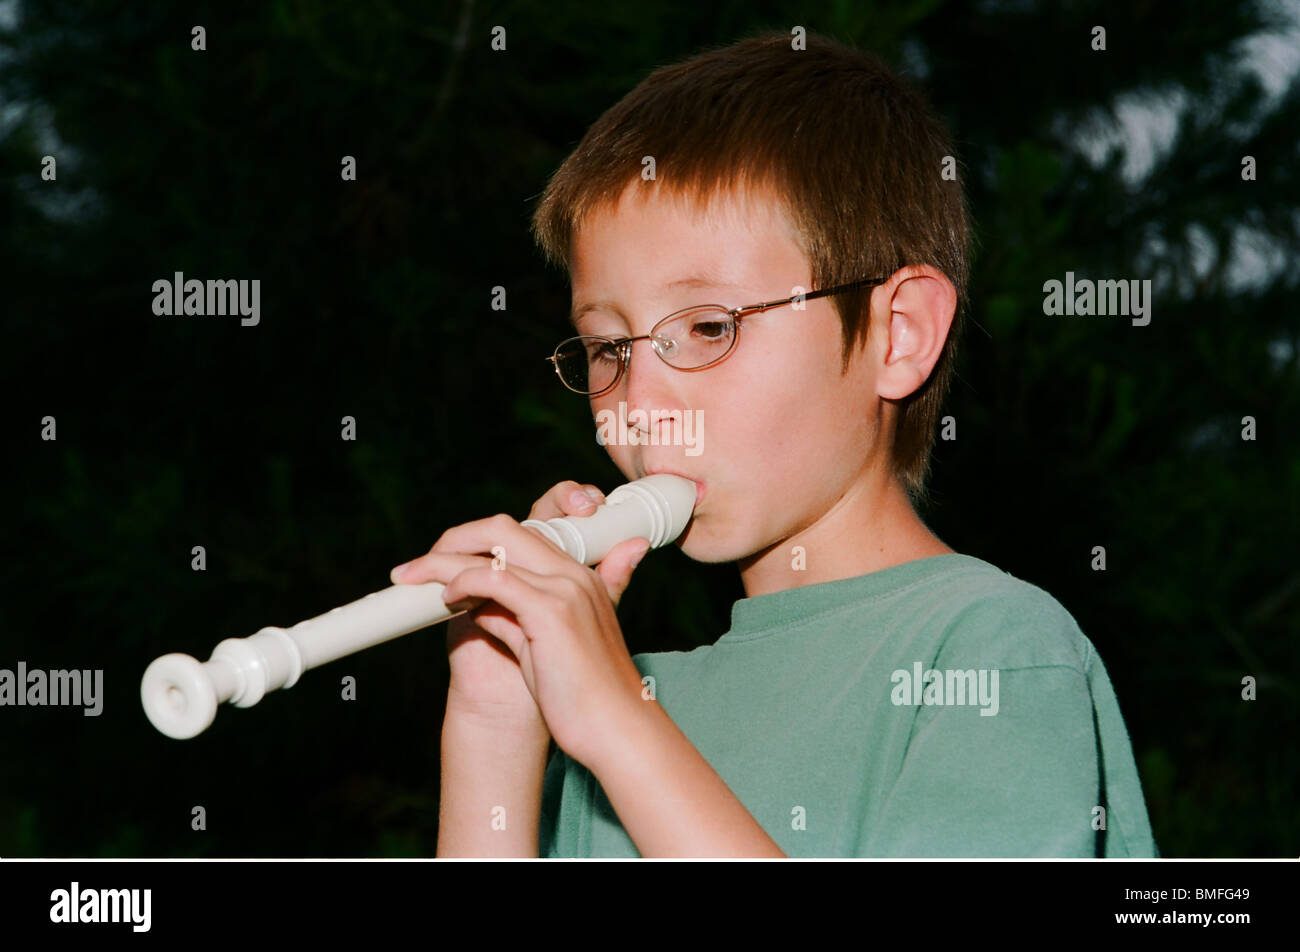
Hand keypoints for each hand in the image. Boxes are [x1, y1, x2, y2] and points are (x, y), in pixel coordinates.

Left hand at [389, 481, 644, 739]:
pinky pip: (493, 578)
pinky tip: (444, 599)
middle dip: (455, 538)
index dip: (478, 543)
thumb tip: (476, 605)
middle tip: (418, 564)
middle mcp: (574, 575)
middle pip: (504, 528)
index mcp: (580, 579)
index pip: (523, 536)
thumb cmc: (582, 700)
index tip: (443, 562)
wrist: (616, 731)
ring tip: (412, 575)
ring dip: (443, 558)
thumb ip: (513, 619)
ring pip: (493, 545)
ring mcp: (565, 588)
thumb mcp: (543, 648)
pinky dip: (461, 581)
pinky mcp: (551, 611)